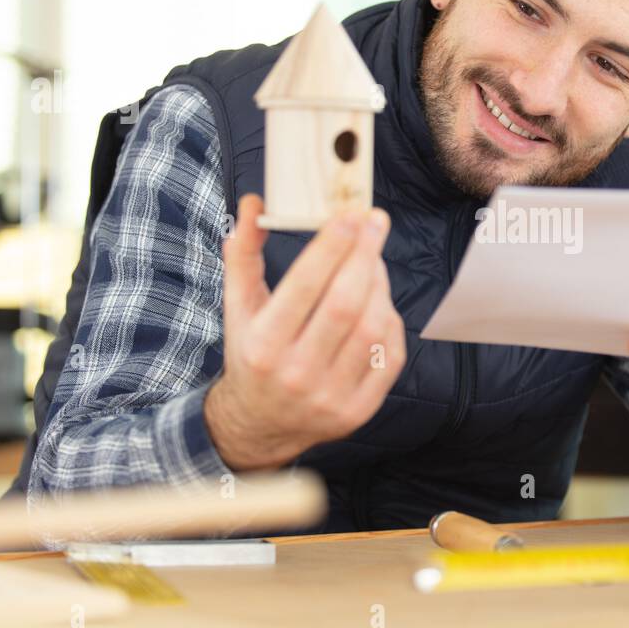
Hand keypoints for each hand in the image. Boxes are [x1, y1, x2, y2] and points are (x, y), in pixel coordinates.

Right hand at [204, 194, 405, 469]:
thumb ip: (244, 254)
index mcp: (263, 346)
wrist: (260, 424)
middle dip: (364, 256)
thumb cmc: (251, 355)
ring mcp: (332, 397)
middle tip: (375, 221)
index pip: (304, 287)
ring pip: (373, 327)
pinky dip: (390, 320)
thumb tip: (254, 203)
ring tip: (373, 259)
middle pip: (345, 305)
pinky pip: (390, 354)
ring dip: (380, 284)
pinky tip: (379, 299)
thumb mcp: (238, 307)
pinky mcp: (359, 411)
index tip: (350, 214)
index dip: (331, 247)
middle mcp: (297, 374)